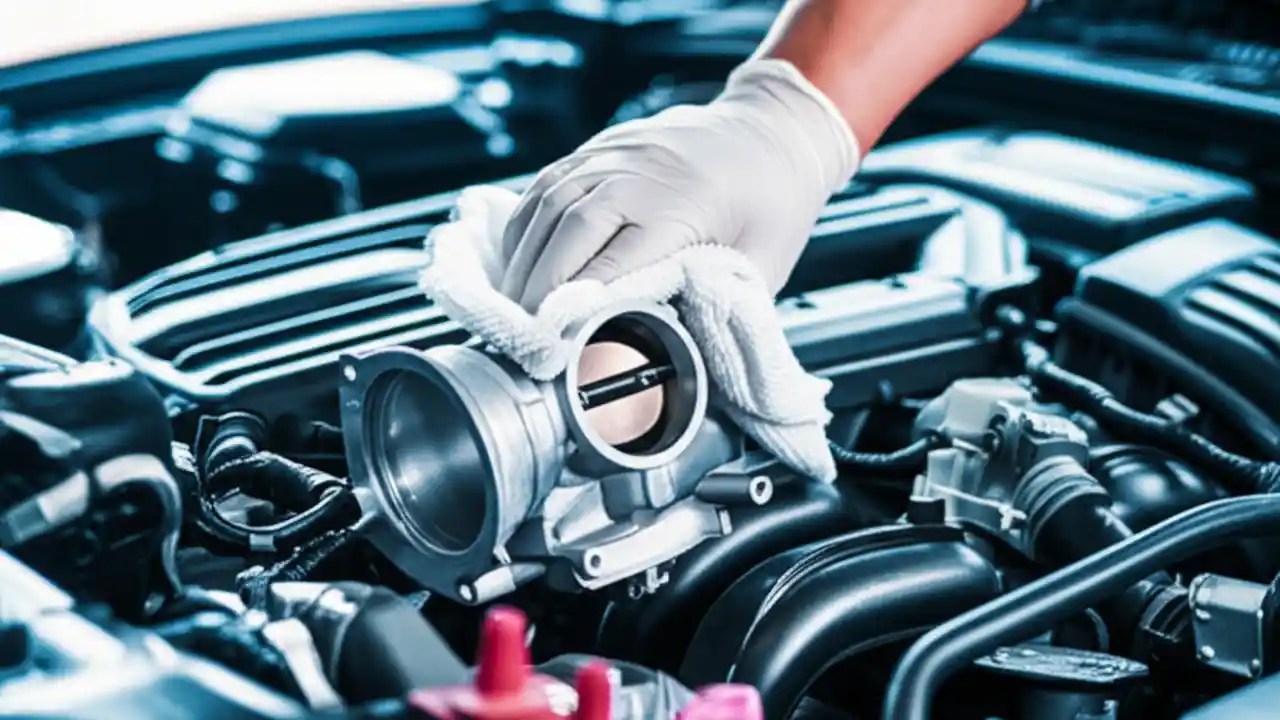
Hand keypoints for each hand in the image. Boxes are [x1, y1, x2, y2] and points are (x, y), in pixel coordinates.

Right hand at [499, 59, 859, 310]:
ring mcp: (614, 154)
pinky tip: (519, 259)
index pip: (611, 265)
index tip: (556, 346)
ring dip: (523, 258)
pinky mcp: (600, 147)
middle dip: (537, 289)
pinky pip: (545, 184)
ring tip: (514, 304)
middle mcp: (639, 173)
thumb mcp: (762, 265)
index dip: (577, 309)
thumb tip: (675, 348)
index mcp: (682, 205)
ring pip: (546, 204)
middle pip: (566, 233)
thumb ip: (716, 303)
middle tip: (525, 335)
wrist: (774, 130)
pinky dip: (525, 225)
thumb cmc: (773, 202)